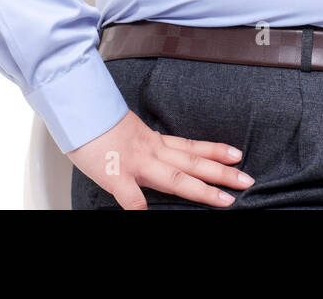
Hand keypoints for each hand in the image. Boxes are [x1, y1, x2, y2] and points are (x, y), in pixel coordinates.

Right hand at [66, 110, 255, 208]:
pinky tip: (147, 218)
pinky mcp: (114, 174)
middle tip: (246, 180)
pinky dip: (140, 208)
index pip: (190, 146)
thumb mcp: (124, 130)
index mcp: (151, 140)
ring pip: (175, 178)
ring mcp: (134, 163)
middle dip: (221, 173)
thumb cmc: (94, 119)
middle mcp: (149, 151)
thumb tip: (155, 152)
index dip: (215, 151)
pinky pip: (130, 196)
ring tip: (225, 200)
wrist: (76, 104)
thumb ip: (141, 143)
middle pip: (192, 163)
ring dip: (202, 190)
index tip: (237, 155)